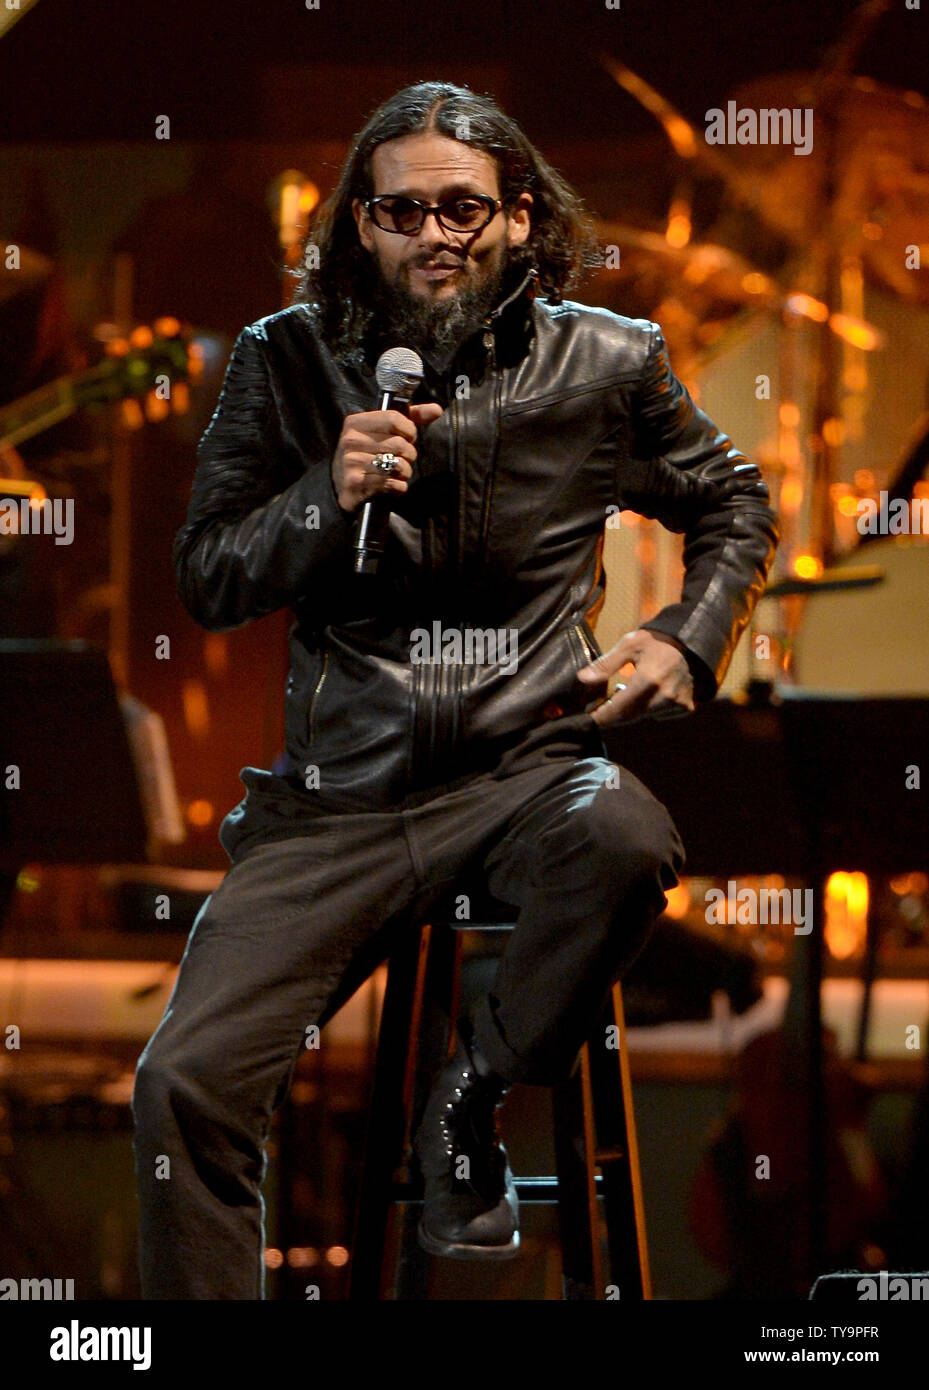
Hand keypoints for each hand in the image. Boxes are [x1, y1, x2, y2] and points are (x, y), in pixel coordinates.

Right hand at [332, 402, 443, 511]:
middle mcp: (351, 440)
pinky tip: (389, 485)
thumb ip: (409, 419)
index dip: (409, 430)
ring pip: (399, 465)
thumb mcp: (380, 434)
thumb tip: (436, 409)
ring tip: (395, 473)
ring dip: (405, 473)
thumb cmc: (366, 456)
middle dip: (409, 455)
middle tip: (400, 459)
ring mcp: (352, 462)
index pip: (394, 419)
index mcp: (356, 423)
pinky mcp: (356, 483)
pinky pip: (394, 484)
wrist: (340, 487)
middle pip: (400, 444)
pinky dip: (398, 487)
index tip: (407, 438)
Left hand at [576, 628, 694, 727]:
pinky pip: (660, 715)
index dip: (601, 716)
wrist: (694, 640)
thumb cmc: (658, 640)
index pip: (618, 708)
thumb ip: (606, 664)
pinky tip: (646, 694)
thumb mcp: (630, 645)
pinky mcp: (685, 707)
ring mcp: (676, 704)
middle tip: (599, 710)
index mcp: (648, 681)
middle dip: (613, 715)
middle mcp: (663, 697)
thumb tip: (582, 678)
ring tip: (623, 695)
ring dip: (631, 710)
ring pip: (644, 716)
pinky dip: (649, 708)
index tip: (588, 717)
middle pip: (629, 717)